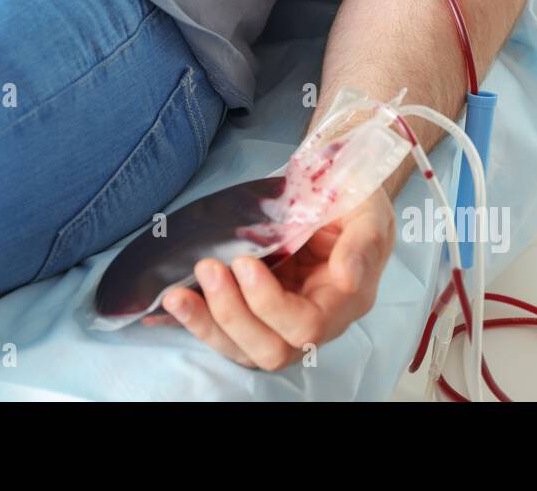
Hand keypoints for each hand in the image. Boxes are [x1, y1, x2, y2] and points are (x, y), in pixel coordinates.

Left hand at [152, 188, 395, 369]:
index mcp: (344, 299)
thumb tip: (347, 277)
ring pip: (243, 349)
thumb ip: (362, 243)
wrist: (337, 187)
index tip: (243, 262)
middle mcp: (314, 320)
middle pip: (270, 349)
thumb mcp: (369, 211)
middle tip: (207, 268)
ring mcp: (280, 320)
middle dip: (232, 314)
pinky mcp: (255, 310)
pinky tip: (168, 307)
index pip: (306, 326)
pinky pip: (225, 331)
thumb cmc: (355, 198)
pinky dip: (196, 322)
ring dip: (206, 324)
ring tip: (176, 294)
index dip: (270, 303)